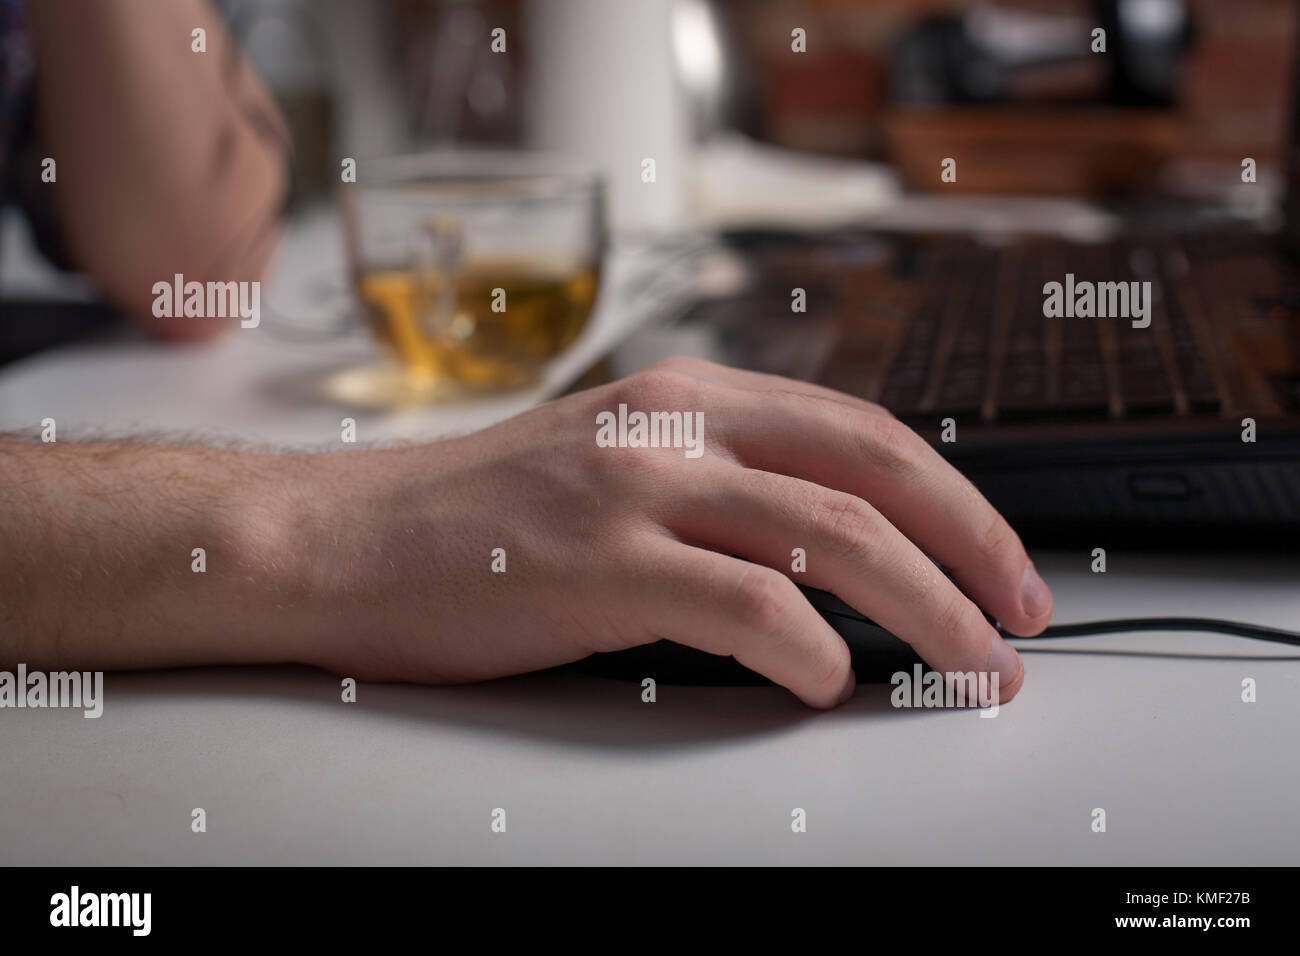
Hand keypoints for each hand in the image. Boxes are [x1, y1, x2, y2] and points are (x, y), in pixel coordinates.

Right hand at [300, 357, 1051, 706]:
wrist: (342, 539)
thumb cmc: (472, 517)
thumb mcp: (608, 462)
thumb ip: (710, 481)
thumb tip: (821, 549)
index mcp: (686, 396)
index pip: (862, 429)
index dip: (952, 497)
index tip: (998, 559)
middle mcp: (673, 425)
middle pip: (874, 473)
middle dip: (974, 548)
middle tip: (1025, 615)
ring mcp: (636, 489)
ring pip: (834, 539)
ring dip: (930, 610)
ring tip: (975, 666)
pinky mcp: (599, 563)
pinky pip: (749, 608)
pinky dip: (813, 653)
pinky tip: (829, 683)